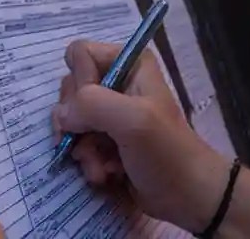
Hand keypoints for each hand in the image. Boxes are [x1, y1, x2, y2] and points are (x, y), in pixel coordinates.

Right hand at [53, 40, 230, 233]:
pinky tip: (106, 174)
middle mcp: (118, 82)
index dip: (80, 83)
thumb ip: (91, 104)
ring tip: (103, 168)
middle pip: (71, 89)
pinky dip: (88, 161)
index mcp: (129, 64)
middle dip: (77, 123)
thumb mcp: (133, 120)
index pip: (80, 54)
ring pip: (70, 120)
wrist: (187, 195)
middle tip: (94, 144)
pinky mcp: (105, 139)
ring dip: (82, 148)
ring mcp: (110, 112)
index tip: (95, 111)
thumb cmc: (166, 153)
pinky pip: (78, 142)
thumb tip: (62, 116)